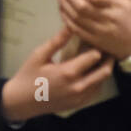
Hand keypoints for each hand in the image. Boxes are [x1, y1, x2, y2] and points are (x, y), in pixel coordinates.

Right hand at [0, 27, 115, 122]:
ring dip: (103, 69)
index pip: (94, 56)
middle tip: (107, 47)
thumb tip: (71, 26)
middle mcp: (78, 87)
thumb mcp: (39, 55)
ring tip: (100, 58)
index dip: (96, 45)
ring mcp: (79, 98)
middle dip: (108, 58)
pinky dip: (98, 81)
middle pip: (104, 71)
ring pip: (102, 82)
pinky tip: (91, 72)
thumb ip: (57, 41)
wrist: (22, 101)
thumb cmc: (29, 75)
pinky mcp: (78, 104)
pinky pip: (95, 92)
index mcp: (68, 72)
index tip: (95, 38)